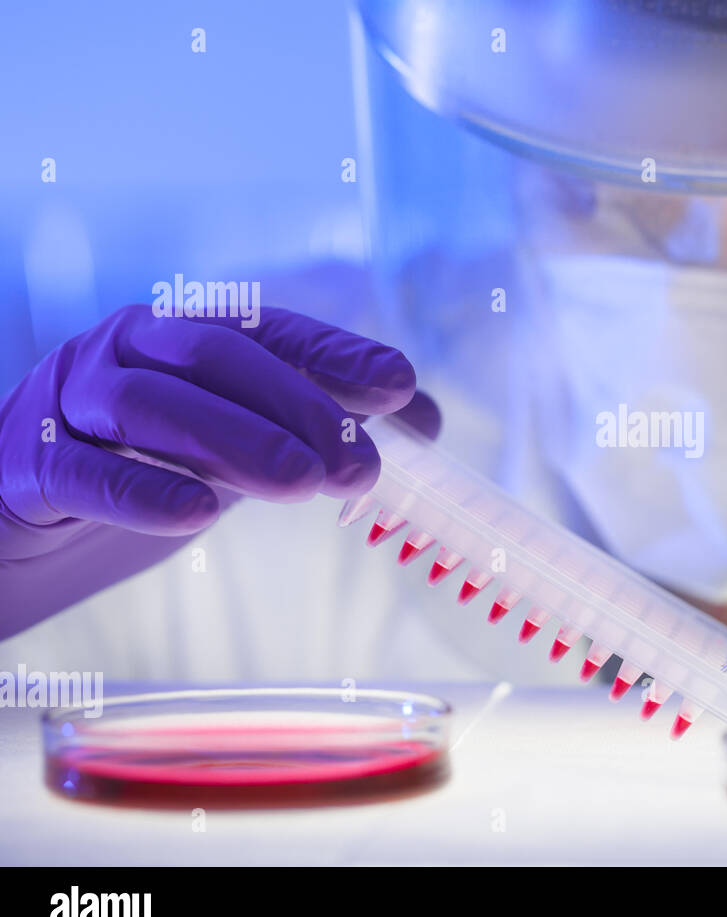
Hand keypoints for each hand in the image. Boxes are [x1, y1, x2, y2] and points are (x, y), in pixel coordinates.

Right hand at [0, 304, 422, 636]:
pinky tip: (193, 517)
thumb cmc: (146, 464)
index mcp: (187, 335)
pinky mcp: (31, 462)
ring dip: (236, 441)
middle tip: (359, 465)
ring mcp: (73, 401)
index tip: (400, 386)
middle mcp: (129, 350)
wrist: (21, 515)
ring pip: (154, 405)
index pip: (271, 331)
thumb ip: (323, 427)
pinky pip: (84, 471)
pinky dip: (141, 489)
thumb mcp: (243, 443)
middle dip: (298, 406)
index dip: (336, 354)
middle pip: (218, 357)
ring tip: (302, 484)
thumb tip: (429, 423)